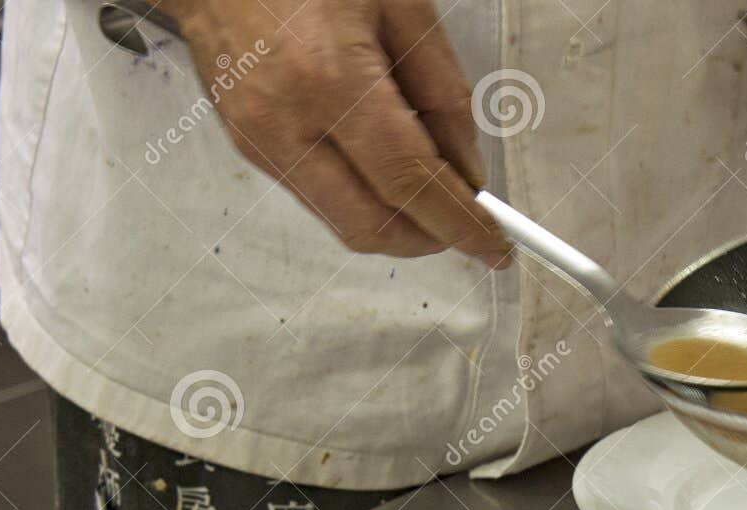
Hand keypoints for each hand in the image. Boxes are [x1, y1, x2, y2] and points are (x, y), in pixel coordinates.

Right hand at [160, 0, 510, 264]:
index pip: (409, 181)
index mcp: (332, 78)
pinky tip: (385, 170)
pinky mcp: (250, 149)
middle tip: (467, 226)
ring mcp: (260, 143)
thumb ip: (444, 93)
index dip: (459, 225)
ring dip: (398, 225)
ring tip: (430, 192)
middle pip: (372, 225)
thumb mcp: (401, 9)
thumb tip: (467, 174)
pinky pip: (320, 200)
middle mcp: (288, 123)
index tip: (496, 248)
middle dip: (429, 239)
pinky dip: (365, 201)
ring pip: (345, 223)